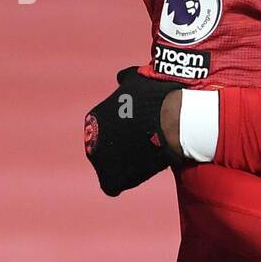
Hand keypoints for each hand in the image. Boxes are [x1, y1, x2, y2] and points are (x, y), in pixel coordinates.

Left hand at [84, 67, 182, 196]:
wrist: (169, 121)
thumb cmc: (157, 99)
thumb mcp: (136, 81)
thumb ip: (125, 80)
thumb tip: (121, 77)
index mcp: (94, 119)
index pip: (105, 132)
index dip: (124, 134)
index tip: (140, 133)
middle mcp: (91, 140)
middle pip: (106, 151)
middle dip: (122, 151)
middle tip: (145, 148)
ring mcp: (98, 160)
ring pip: (111, 168)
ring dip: (125, 166)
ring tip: (147, 159)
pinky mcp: (109, 178)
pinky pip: (114, 185)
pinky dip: (127, 180)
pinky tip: (143, 171)